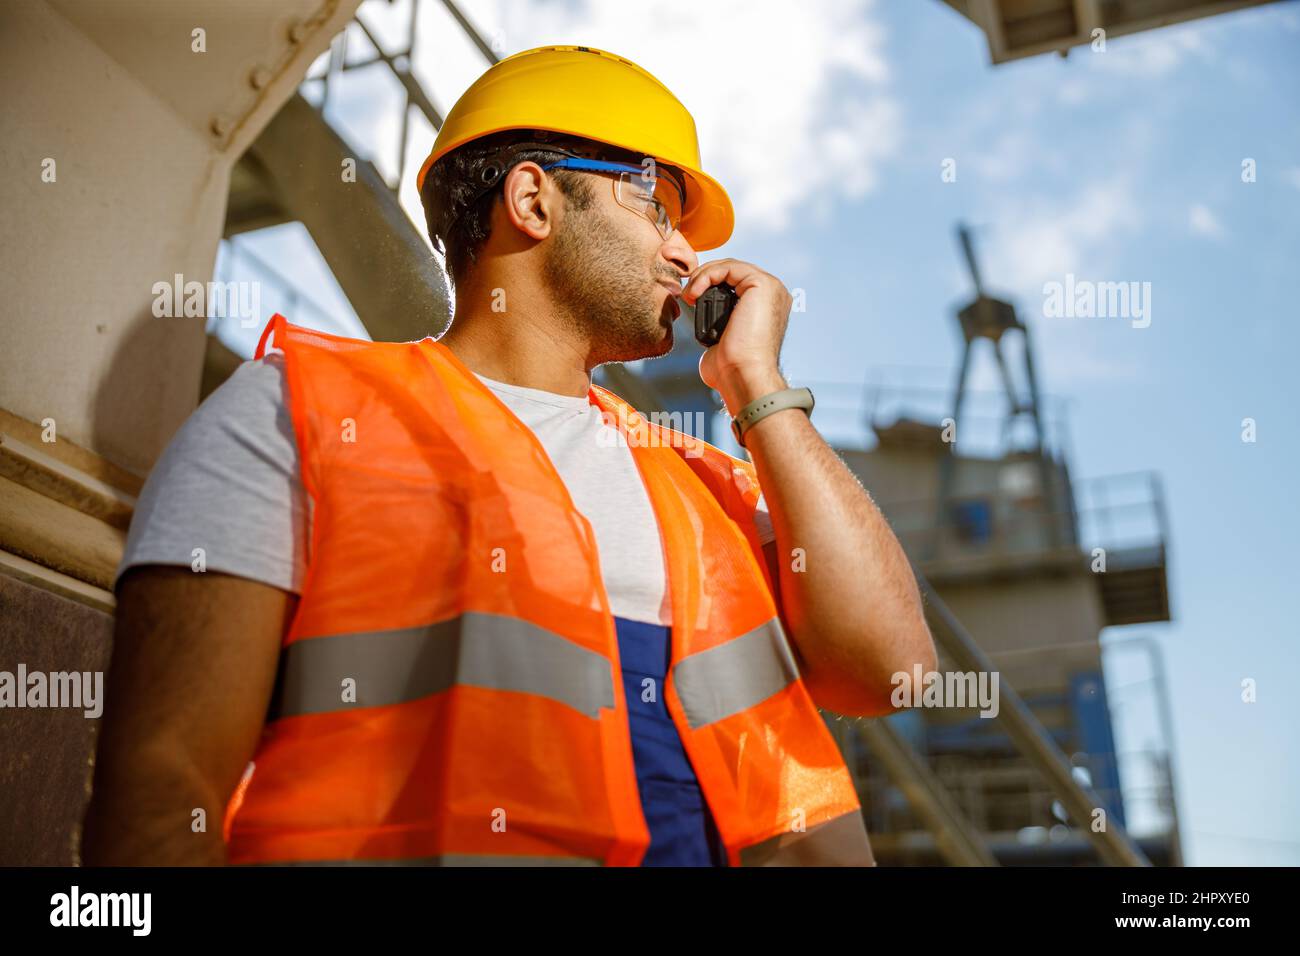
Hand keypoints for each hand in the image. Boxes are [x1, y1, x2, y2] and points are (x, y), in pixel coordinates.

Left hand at [680, 258, 790, 405]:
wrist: (742, 375)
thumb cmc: (732, 367)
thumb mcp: (723, 338)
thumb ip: (720, 323)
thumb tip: (708, 328)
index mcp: (766, 306)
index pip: (735, 281)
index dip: (709, 283)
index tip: (690, 297)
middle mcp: (772, 295)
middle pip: (732, 271)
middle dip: (705, 277)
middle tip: (687, 294)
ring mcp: (770, 288)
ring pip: (730, 266)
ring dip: (703, 276)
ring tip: (689, 296)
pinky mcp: (762, 284)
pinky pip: (729, 267)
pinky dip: (707, 276)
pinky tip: (695, 293)